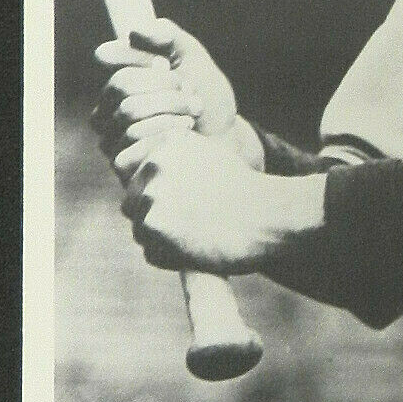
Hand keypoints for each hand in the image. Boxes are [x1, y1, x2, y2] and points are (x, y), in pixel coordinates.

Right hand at [92, 18, 262, 178]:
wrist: (225, 140)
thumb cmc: (207, 97)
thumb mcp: (194, 58)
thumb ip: (168, 36)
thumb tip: (135, 30)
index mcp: (118, 78)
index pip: (108, 55)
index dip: (143, 58)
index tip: (168, 65)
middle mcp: (106, 107)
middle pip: (121, 83)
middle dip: (166, 86)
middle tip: (192, 94)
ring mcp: (110, 136)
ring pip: (129, 111)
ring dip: (172, 109)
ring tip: (192, 115)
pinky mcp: (122, 163)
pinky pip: (134, 142)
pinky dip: (168, 133)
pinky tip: (186, 135)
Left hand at [121, 128, 323, 271]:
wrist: (270, 217)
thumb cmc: (245, 192)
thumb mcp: (210, 157)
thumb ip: (173, 161)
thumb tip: (136, 176)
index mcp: (168, 143)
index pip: (134, 171)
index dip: (156, 191)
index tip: (185, 200)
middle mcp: (155, 163)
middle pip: (132, 201)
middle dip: (156, 215)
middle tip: (193, 222)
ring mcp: (152, 195)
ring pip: (140, 228)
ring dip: (163, 239)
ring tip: (199, 235)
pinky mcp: (154, 227)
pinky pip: (150, 253)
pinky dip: (171, 258)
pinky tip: (200, 248)